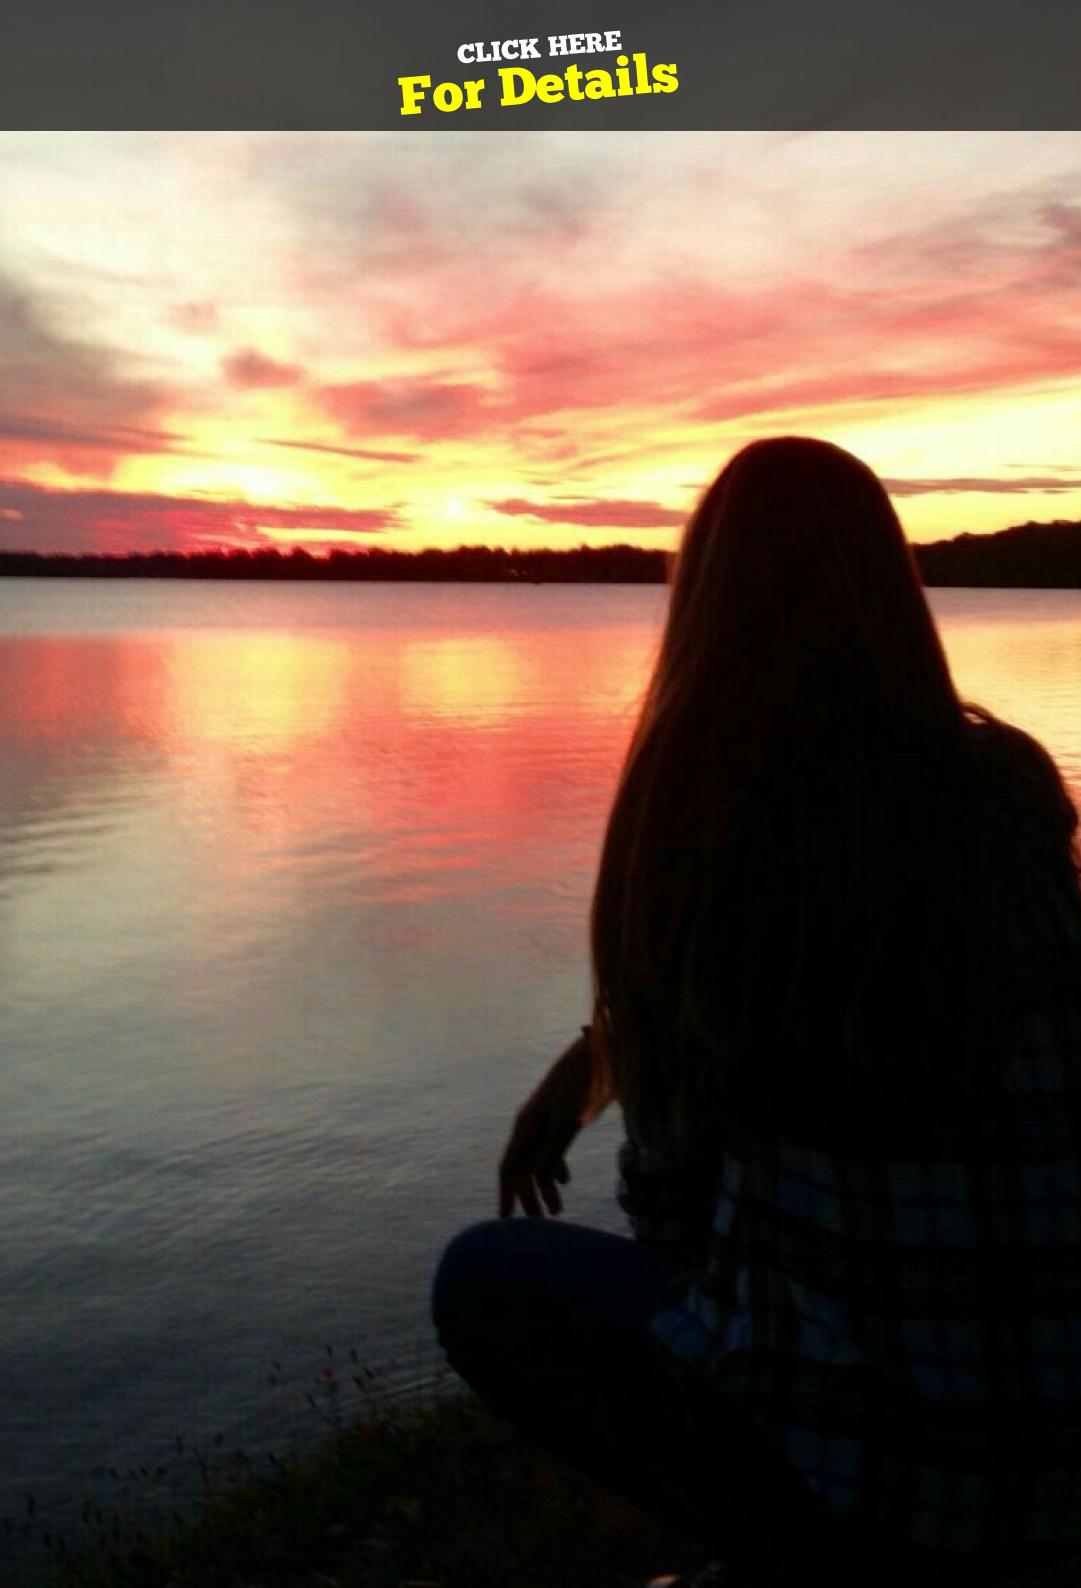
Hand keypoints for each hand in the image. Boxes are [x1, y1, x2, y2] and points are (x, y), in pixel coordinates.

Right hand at [498, 1032, 594, 1217]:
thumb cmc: (578, 1087)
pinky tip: (564, 1183)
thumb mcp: (566, 1122)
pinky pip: (551, 1151)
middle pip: (523, 1169)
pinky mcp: (562, 1120)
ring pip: (539, 1162)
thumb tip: (540, 1180)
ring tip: (557, 1211)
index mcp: (526, 1126)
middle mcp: (531, 1127)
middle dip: (528, 1197)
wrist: (596, 1058)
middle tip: (539, 1226)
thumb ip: (553, 1150)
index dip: (506, 1193)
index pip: (510, 1167)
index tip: (505, 1220)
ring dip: (545, 1187)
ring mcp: (546, 1124)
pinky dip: (556, 1168)